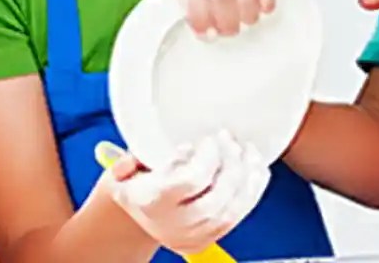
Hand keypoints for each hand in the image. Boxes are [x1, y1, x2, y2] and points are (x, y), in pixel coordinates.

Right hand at [102, 131, 269, 253]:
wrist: (136, 214)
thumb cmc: (134, 184)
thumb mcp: (124, 167)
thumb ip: (134, 156)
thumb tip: (144, 150)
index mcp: (150, 202)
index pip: (191, 181)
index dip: (209, 157)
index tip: (210, 139)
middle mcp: (172, 225)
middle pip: (216, 199)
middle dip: (231, 165)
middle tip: (231, 141)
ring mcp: (192, 237)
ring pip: (231, 211)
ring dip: (247, 177)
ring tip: (248, 152)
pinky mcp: (208, 240)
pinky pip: (238, 217)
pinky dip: (252, 191)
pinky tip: (254, 169)